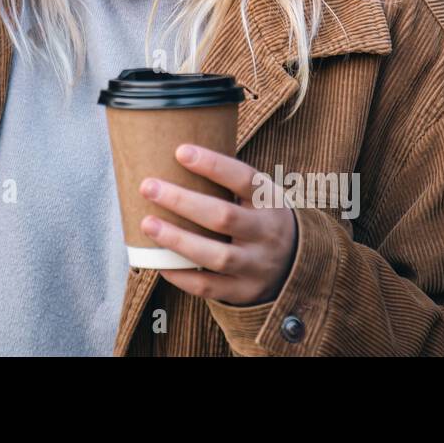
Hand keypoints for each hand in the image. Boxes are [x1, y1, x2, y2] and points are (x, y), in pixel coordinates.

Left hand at [139, 145, 297, 306]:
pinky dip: (182, 276)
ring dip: (177, 239)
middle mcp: (268, 233)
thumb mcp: (259, 197)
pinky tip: (159, 262)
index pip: (244, 179)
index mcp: (270, 202)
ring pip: (216, 255)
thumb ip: (228, 181)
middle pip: (223, 216)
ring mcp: (257, 266)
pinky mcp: (245, 292)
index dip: (213, 164)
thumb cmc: (260, 219)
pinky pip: (209, 287)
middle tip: (148, 186)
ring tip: (147, 223)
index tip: (180, 151)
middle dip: (182, 201)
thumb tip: (176, 152)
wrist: (296, 266)